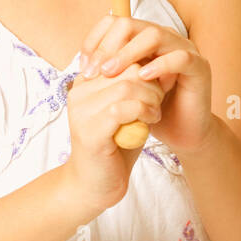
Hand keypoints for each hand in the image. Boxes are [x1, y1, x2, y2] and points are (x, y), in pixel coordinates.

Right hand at [64, 62, 165, 216]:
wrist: (95, 185)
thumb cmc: (115, 145)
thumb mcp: (127, 108)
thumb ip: (136, 85)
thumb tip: (161, 59)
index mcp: (85, 82)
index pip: (120, 55)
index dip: (146, 67)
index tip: (159, 82)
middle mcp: (79, 91)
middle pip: (126, 68)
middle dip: (151, 82)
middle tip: (158, 100)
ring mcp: (82, 111)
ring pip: (128, 86)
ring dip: (151, 98)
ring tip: (155, 112)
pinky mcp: (90, 130)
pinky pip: (123, 109)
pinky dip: (144, 112)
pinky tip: (150, 120)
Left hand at [79, 15, 213, 156]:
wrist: (181, 132)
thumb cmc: (150, 109)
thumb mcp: (124, 88)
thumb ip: (109, 72)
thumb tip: (83, 63)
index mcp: (144, 38)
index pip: (115, 22)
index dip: (96, 40)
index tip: (83, 66)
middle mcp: (164, 37)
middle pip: (131, 24)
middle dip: (108, 46)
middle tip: (95, 71)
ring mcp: (184, 49)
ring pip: (154, 35)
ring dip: (128, 53)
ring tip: (111, 73)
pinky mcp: (199, 66)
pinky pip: (180, 57)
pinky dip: (160, 65)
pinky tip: (142, 77)